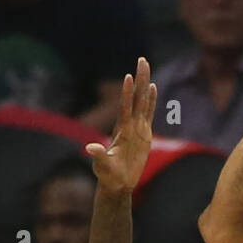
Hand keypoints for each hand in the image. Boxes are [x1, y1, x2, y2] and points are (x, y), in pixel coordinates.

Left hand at [85, 56, 155, 193]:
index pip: (125, 108)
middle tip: (142, 59)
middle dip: (140, 78)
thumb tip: (90, 149)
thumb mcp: (102, 166)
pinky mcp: (144, 134)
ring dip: (145, 84)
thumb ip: (98, 156)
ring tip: (146, 66)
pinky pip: (149, 113)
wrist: (117, 183)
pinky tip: (153, 88)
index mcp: (121, 131)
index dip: (127, 93)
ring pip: (143, 101)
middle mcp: (130, 125)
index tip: (128, 76)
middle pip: (137, 98)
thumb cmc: (108, 175)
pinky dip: (151, 100)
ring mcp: (137, 128)